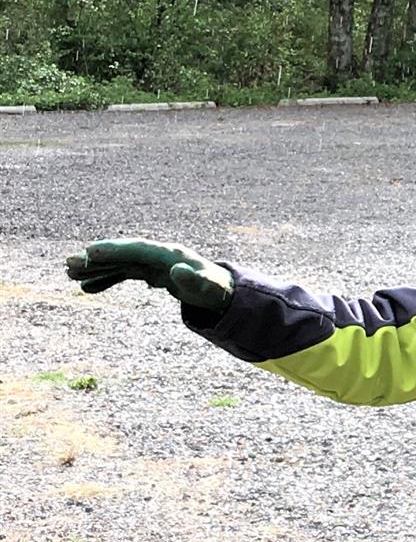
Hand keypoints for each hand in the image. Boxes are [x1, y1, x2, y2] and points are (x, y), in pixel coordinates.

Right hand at [65, 238, 234, 316]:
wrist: (221, 292)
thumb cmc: (215, 290)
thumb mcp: (207, 288)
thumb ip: (193, 280)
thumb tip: (177, 271)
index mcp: (168, 254)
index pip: (136, 249)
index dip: (113, 250)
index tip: (89, 251)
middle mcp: (156, 255)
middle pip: (122, 254)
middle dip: (96, 259)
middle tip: (68, 264)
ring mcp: (151, 263)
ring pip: (118, 264)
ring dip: (95, 268)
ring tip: (69, 274)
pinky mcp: (149, 273)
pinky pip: (123, 274)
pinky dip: (105, 280)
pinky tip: (87, 287)